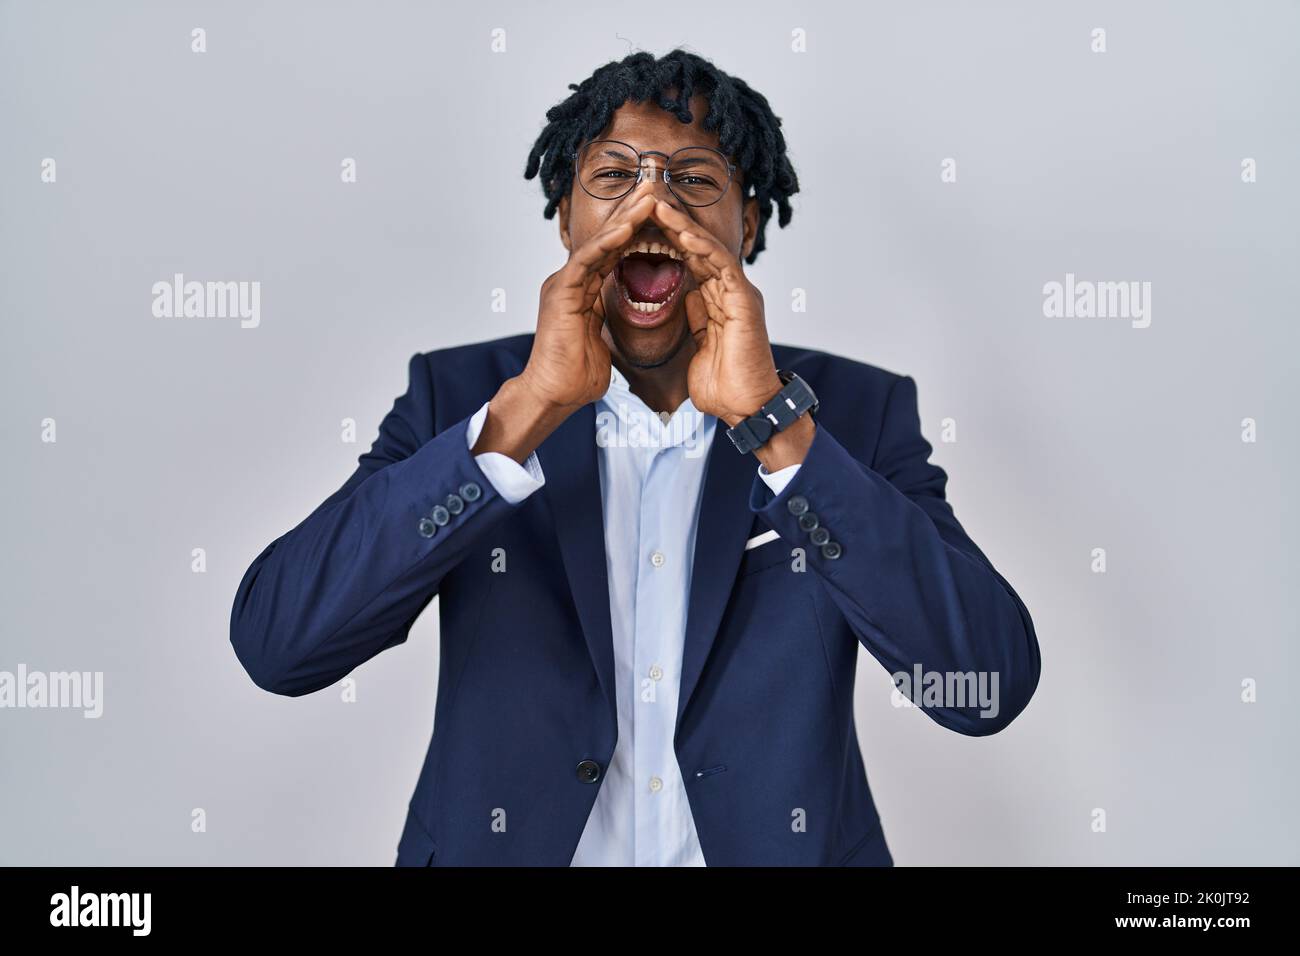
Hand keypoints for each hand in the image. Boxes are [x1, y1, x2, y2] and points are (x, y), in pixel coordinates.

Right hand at [520, 191, 658, 410]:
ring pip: (599, 242)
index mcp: (581, 289)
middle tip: (656, 185)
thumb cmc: (577, 374)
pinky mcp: (561, 293)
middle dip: (632, 211)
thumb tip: (625, 313)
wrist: (554, 394)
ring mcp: (563, 284)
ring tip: (649, 195)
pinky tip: (628, 227)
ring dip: (625, 218)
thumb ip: (608, 318)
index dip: (636, 230)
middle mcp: (570, 280)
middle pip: (607, 239)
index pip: (613, 251)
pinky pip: (588, 260)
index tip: (661, 212)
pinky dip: (608, 243)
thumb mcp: (602, 338)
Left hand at [649, 199, 782, 426]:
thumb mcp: (700, 346)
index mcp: (720, 301)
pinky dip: (702, 247)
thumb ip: (697, 320)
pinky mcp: (745, 301)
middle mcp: (732, 292)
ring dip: (684, 226)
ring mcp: (740, 294)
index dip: (668, 241)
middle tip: (647, 201)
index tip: (642, 226)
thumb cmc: (724, 386)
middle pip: (699, 248)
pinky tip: (682, 232)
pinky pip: (722, 266)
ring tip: (659, 206)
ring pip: (710, 249)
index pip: (691, 262)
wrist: (745, 409)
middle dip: (673, 224)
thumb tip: (688, 298)